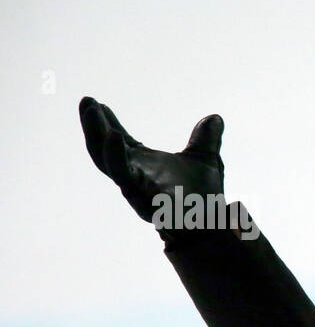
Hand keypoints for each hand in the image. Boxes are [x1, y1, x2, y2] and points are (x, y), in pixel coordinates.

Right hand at [79, 97, 225, 223]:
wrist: (212, 225)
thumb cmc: (203, 197)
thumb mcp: (205, 159)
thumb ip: (205, 139)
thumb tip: (215, 118)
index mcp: (142, 165)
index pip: (117, 140)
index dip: (106, 122)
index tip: (97, 102)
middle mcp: (133, 176)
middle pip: (103, 149)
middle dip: (92, 125)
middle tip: (86, 101)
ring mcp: (135, 189)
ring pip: (106, 162)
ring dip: (96, 135)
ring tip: (93, 110)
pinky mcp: (142, 199)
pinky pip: (124, 178)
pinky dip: (116, 157)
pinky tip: (114, 134)